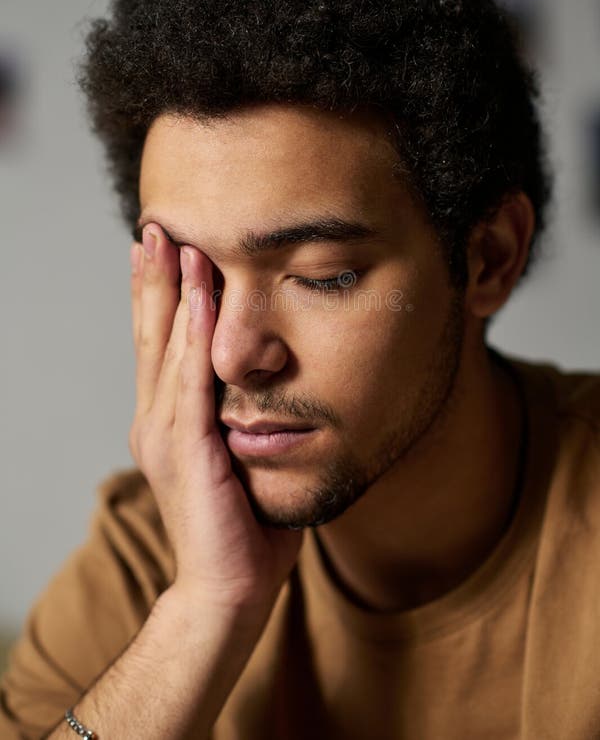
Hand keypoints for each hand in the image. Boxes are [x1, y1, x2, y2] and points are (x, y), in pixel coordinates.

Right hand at [128, 224, 302, 618]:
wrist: (228, 588)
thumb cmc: (243, 523)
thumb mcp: (238, 455)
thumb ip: (239, 416)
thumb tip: (267, 383)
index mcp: (166, 420)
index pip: (161, 344)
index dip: (161, 295)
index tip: (165, 249)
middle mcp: (155, 419)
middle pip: (152, 334)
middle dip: (155, 277)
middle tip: (155, 226)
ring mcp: (164, 433)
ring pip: (166, 346)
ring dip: (172, 290)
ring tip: (174, 242)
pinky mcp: (185, 448)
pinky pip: (191, 380)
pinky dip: (193, 334)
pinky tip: (200, 297)